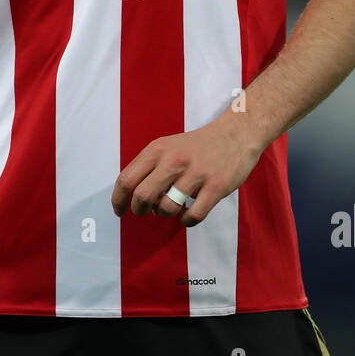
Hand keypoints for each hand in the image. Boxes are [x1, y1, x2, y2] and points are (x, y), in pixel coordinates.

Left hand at [111, 114, 264, 227]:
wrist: (235, 135)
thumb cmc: (196, 146)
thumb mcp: (167, 147)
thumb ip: (149, 168)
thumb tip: (133, 199)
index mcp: (158, 150)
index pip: (126, 179)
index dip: (118, 200)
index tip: (119, 211)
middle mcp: (174, 160)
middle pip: (142, 196)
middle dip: (139, 210)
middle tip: (146, 211)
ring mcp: (196, 174)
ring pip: (167, 208)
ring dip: (165, 214)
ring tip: (172, 207)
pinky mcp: (216, 186)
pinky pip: (193, 215)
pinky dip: (187, 220)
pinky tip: (188, 214)